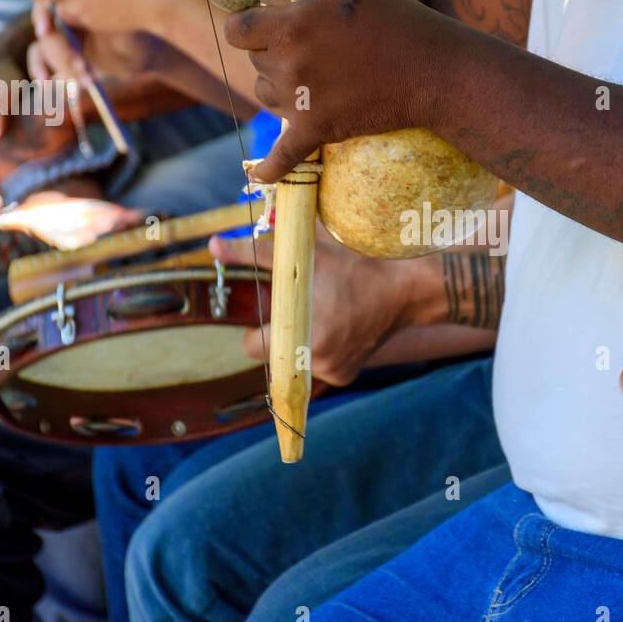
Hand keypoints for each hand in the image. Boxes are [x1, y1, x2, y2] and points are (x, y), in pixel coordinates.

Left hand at [210, 226, 419, 385]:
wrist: (408, 288)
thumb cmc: (355, 265)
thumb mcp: (305, 255)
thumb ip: (255, 253)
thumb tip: (214, 245)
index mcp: (300, 334)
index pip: (252, 346)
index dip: (258, 326)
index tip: (274, 309)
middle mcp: (315, 362)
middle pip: (273, 355)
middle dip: (278, 334)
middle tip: (300, 308)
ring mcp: (332, 372)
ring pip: (295, 361)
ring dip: (300, 342)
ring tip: (325, 313)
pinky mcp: (346, 375)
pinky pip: (317, 366)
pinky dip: (321, 350)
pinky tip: (339, 327)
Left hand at [226, 0, 456, 182]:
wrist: (430, 68)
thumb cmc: (389, 15)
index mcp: (290, 27)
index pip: (237, 30)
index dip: (248, 23)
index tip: (266, 21)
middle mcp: (288, 67)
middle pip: (254, 61)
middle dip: (273, 49)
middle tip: (314, 43)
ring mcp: (301, 104)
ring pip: (265, 95)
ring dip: (280, 86)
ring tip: (318, 74)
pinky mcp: (318, 132)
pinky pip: (283, 157)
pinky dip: (269, 169)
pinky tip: (258, 176)